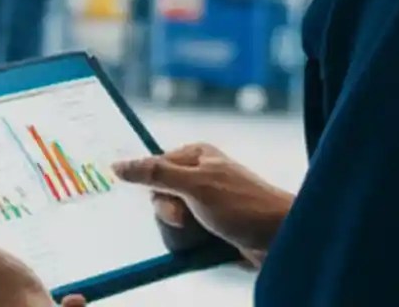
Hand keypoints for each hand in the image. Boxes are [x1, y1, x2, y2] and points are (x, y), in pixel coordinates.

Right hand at [114, 143, 293, 254]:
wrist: (281, 239)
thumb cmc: (243, 206)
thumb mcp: (195, 186)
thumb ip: (155, 174)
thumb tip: (117, 165)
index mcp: (195, 155)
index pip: (153, 169)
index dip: (157, 191)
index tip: (172, 207)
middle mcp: (199, 176)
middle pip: (159, 197)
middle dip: (170, 215)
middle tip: (188, 222)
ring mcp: (205, 202)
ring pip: (169, 220)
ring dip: (181, 234)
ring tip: (203, 235)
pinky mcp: (210, 226)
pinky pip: (184, 236)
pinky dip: (190, 244)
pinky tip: (205, 244)